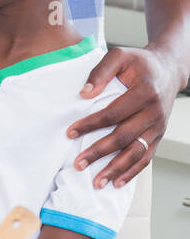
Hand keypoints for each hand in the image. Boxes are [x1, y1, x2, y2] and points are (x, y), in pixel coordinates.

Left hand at [67, 45, 183, 186]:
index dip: (91, 124)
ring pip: (136, 152)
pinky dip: (132, 172)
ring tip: (96, 182)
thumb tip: (84, 93)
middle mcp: (154, 112)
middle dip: (99, 152)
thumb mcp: (120, 55)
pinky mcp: (159, 135)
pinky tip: (117, 182)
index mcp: (145, 92)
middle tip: (78, 164)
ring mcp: (159, 126)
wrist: (168, 69)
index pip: (113, 113)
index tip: (70, 132)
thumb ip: (101, 71)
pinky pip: (146, 157)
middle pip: (123, 137)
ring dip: (115, 169)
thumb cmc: (140, 63)